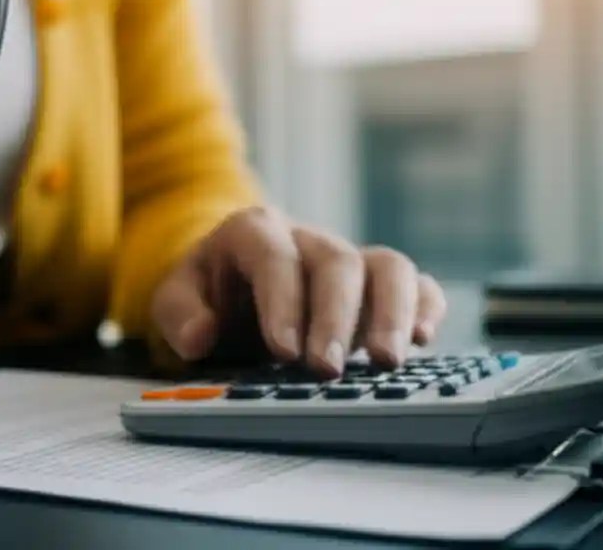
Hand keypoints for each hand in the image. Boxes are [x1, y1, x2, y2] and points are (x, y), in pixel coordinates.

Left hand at [149, 207, 447, 375]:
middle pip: (337, 263)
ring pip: (387, 267)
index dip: (283, 303)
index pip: (276, 257)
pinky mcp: (377, 284)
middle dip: (335, 318)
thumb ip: (179, 313)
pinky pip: (417, 283)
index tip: (285, 351)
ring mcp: (348, 259)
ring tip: (386, 362)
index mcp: (255, 232)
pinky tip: (424, 340)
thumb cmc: (209, 291)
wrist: (234, 283)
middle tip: (327, 369)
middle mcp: (309, 240)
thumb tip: (200, 335)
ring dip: (392, 313)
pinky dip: (426, 307)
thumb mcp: (176, 298)